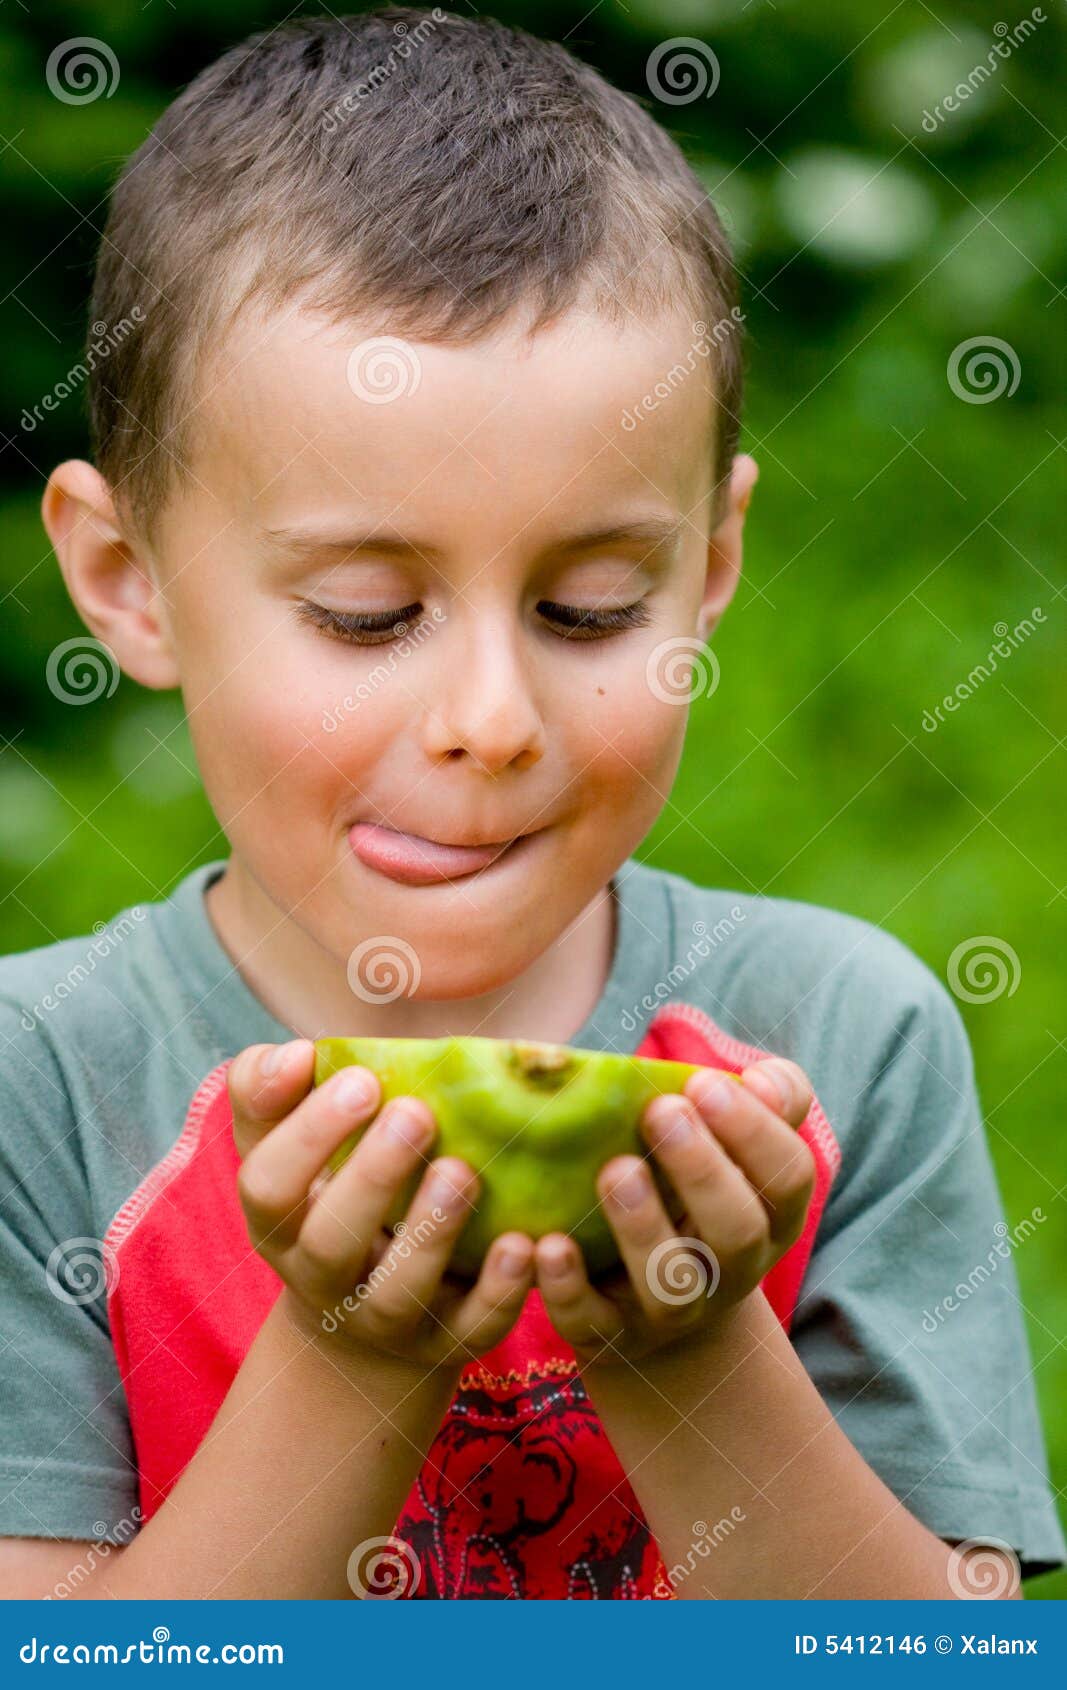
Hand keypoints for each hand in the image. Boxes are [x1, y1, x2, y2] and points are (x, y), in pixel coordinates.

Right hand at [228, 1040, 535, 1370]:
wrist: (364, 1316)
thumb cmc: (333, 1192)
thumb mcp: (289, 1146)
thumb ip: (271, 1091)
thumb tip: (294, 1053)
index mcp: (279, 1223)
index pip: (269, 1187)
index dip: (307, 1135)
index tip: (361, 1078)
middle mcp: (322, 1279)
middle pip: (329, 1243)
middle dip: (372, 1176)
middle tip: (416, 1112)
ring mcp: (384, 1320)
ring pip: (397, 1294)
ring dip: (431, 1232)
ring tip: (462, 1172)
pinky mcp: (446, 1343)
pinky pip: (471, 1329)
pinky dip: (498, 1292)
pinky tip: (522, 1245)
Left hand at [533, 1057, 815, 1364]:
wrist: (649, 1298)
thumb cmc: (693, 1188)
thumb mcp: (735, 1143)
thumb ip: (768, 1099)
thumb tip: (763, 1080)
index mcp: (772, 1217)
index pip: (789, 1178)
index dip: (754, 1132)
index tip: (702, 1083)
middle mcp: (733, 1271)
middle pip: (738, 1233)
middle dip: (702, 1170)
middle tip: (660, 1111)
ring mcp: (674, 1311)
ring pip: (671, 1288)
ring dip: (643, 1227)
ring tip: (615, 1169)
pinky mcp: (612, 1335)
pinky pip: (593, 1323)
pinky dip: (569, 1288)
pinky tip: (549, 1245)